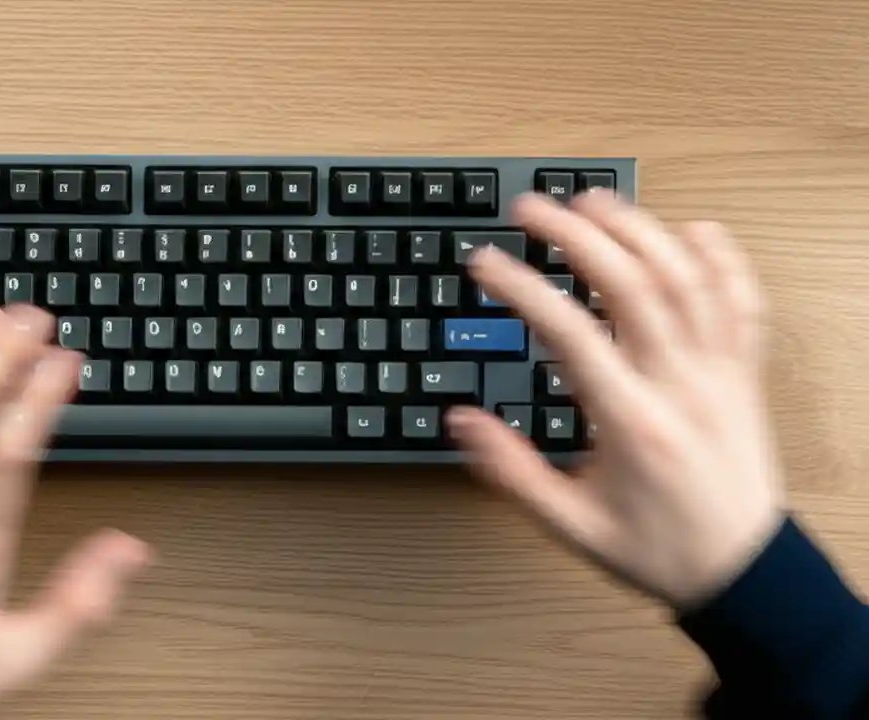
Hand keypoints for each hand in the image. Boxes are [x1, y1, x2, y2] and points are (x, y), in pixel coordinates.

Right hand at [448, 192, 783, 608]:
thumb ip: (511, 472)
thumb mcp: (570, 526)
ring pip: (686, 280)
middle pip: (631, 285)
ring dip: (640, 230)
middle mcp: (680, 386)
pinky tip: (696, 230)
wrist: (744, 574)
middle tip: (533, 210)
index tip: (485, 264)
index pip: (570, 334)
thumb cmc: (661, 550)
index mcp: (632, 423)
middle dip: (575, 235)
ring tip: (596, 201)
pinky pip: (743, 304)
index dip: (522, 289)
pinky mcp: (744, 376)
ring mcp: (719, 374)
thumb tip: (462, 422)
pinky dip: (722, 260)